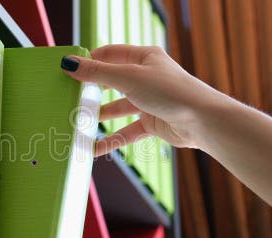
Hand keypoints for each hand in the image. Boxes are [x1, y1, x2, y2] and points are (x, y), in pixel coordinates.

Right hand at [62, 44, 229, 155]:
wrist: (202, 120)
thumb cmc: (171, 91)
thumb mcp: (128, 78)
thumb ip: (97, 73)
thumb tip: (69, 64)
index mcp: (144, 57)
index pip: (110, 54)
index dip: (89, 61)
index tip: (69, 71)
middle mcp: (147, 77)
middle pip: (113, 81)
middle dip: (93, 90)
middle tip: (71, 97)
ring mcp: (150, 100)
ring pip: (118, 108)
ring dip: (100, 116)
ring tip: (79, 123)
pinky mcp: (153, 122)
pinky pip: (127, 131)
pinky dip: (112, 139)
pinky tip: (95, 148)